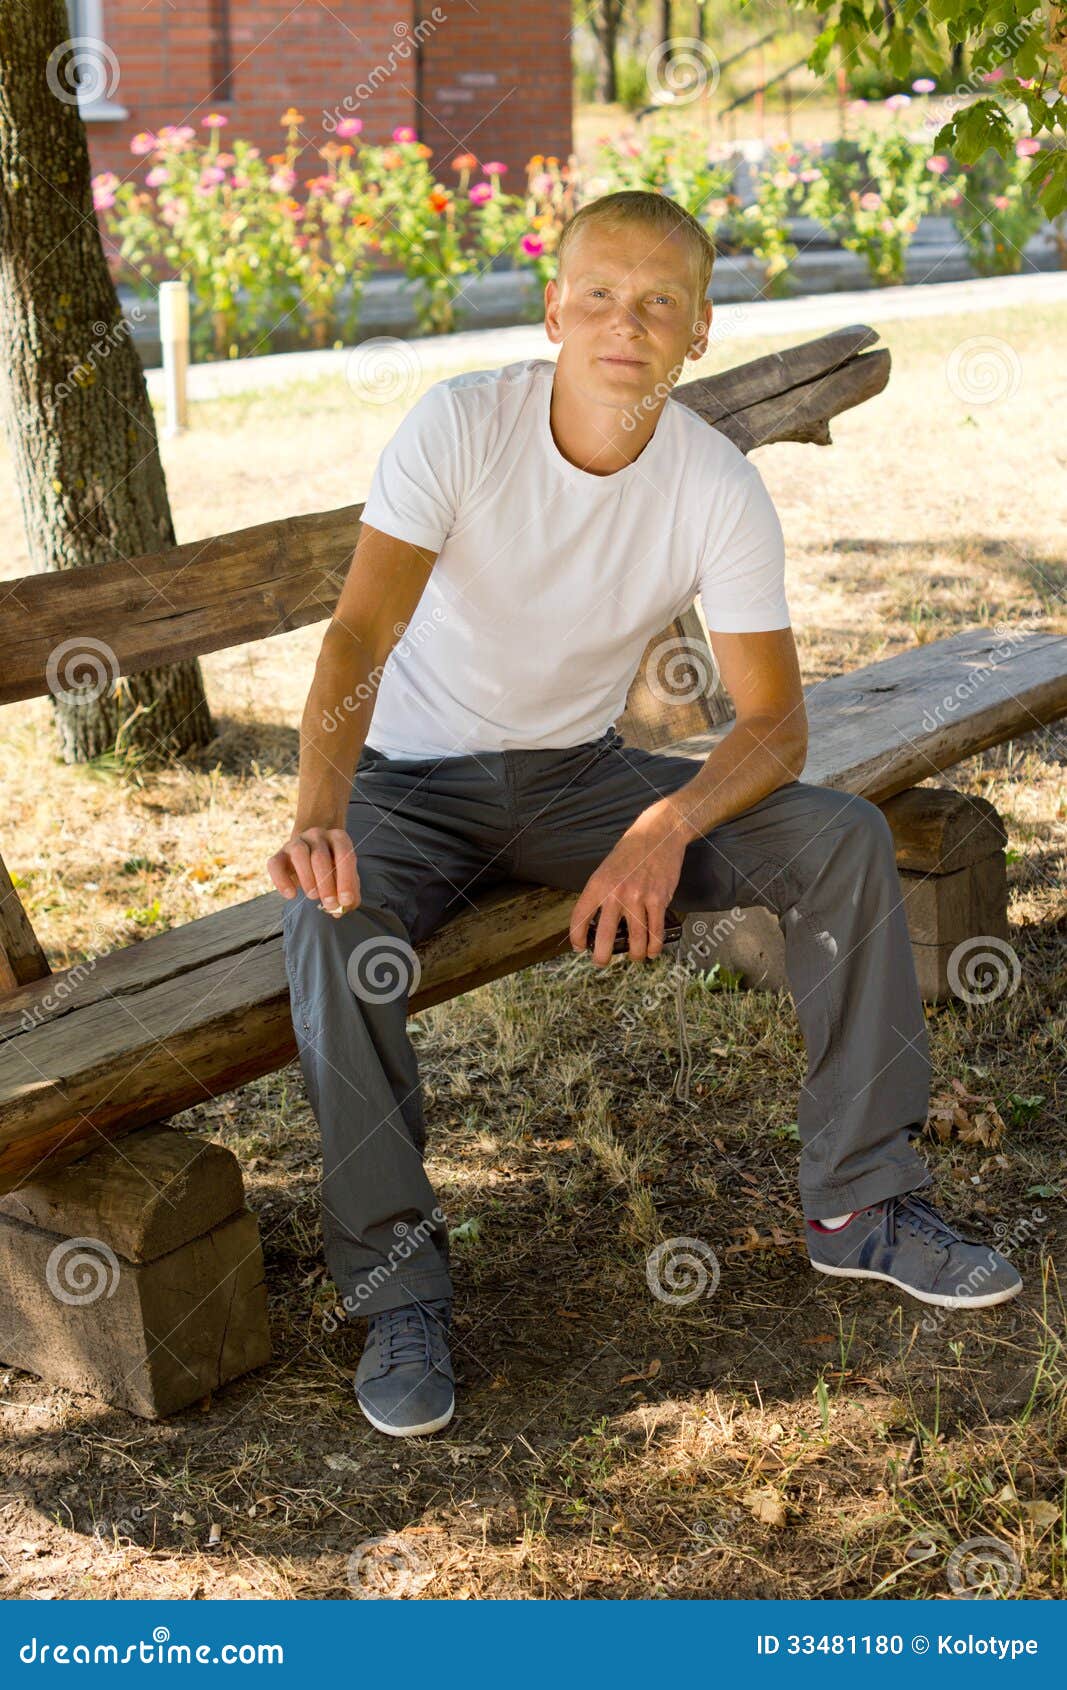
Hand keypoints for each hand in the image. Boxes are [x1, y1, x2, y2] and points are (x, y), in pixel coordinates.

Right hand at [267, 825, 359, 917]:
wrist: (309, 854)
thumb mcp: (344, 877)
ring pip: (299, 854)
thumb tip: (343, 909)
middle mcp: (317, 835)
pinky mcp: (279, 854)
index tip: (345, 901)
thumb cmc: (332, 869)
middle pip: (320, 857)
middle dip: (326, 884)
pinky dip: (282, 881)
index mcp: (338, 838)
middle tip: (329, 905)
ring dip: (307, 879)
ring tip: (313, 896)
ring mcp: (296, 842)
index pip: (345, 855)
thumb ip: (349, 893)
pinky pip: (275, 864)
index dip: (346, 879)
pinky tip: (291, 895)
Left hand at [568, 805, 687, 965]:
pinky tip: (651, 951)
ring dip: (635, 954)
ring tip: (634, 957)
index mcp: (597, 885)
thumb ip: (600, 894)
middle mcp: (616, 893)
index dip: (577, 938)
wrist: (658, 834)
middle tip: (601, 962)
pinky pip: (655, 931)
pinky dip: (654, 946)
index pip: (580, 918)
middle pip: (605, 937)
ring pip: (636, 939)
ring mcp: (638, 897)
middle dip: (602, 957)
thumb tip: (594, 923)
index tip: (580, 947)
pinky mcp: (659, 899)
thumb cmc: (630, 852)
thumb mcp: (605, 869)